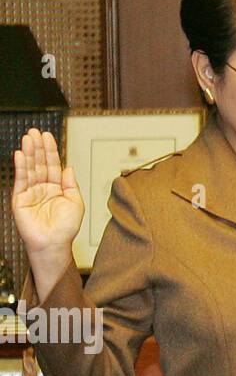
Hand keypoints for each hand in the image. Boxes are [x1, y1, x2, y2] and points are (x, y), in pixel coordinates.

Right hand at [11, 128, 83, 273]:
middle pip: (40, 163)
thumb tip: (68, 167)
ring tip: (28, 138)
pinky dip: (20, 167)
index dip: (51, 150)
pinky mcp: (20, 199)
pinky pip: (20, 180)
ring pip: (30, 168)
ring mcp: (31, 192)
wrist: (54, 243)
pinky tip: (20, 155)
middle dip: (38, 147)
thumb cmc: (66, 227)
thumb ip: (71, 183)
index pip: (53, 164)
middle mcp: (43, 187)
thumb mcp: (76, 202)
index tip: (48, 136)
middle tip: (35, 131)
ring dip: (28, 153)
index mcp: (57, 187)